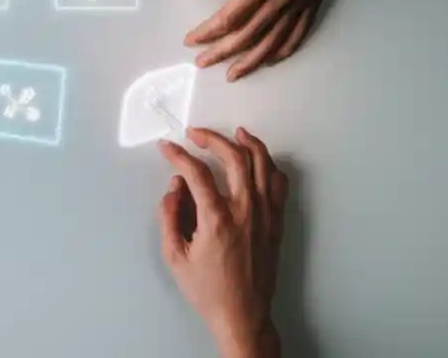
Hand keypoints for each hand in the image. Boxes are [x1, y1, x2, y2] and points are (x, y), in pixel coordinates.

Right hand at [158, 128, 287, 357]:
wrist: (242, 315)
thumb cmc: (209, 291)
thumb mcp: (175, 256)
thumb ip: (169, 216)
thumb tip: (174, 188)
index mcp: (217, 219)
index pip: (197, 172)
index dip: (178, 154)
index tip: (169, 148)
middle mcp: (245, 211)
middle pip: (234, 158)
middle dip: (213, 138)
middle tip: (197, 134)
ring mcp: (265, 216)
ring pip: (263, 165)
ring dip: (249, 143)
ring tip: (236, 133)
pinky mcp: (276, 223)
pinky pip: (279, 185)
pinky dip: (270, 166)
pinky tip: (261, 160)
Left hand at [186, 0, 353, 79]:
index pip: (229, 19)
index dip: (207, 33)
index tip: (190, 41)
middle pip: (249, 37)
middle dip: (223, 53)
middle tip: (202, 63)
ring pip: (275, 42)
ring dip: (252, 61)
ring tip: (233, 74)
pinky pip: (299, 32)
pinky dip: (283, 49)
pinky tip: (270, 59)